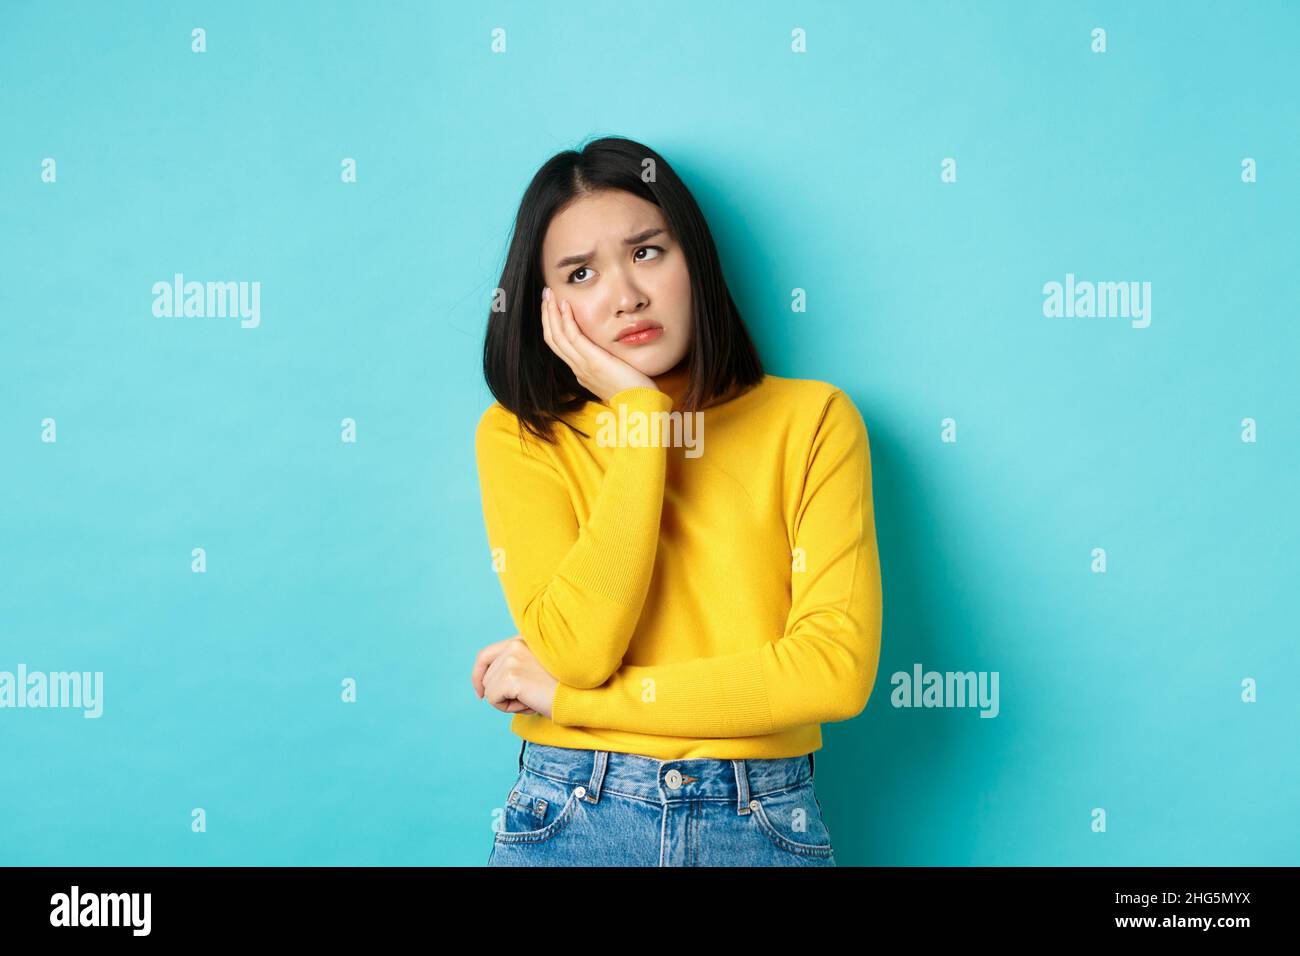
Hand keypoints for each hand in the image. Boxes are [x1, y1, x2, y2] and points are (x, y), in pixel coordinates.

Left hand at [471, 635, 558, 719]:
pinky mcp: (511, 677)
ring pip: (489, 689)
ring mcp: (512, 660)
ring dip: (506, 701)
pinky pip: (493, 700)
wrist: (578, 696)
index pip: (485, 655)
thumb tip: (485, 687)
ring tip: (530, 699)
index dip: (478, 676)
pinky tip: (527, 703)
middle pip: (485, 676)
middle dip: (500, 693)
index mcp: (521, 640)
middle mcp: (514, 645)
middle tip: (526, 698)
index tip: (481, 693)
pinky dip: (507, 708)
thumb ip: (514, 667)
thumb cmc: (561, 687)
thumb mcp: (535, 668)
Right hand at [541, 287, 656, 401]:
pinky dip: (566, 320)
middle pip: (553, 339)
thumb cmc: (635, 392)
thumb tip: (609, 350)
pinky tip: (566, 305)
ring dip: (551, 313)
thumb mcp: (616, 374)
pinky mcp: (594, 362)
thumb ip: (608, 361)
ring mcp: (583, 366)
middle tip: (545, 295)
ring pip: (557, 337)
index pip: (560, 346)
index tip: (552, 307)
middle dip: (547, 315)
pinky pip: (573, 338)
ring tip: (550, 294)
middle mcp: (578, 369)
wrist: (642, 406)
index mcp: (582, 372)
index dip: (552, 325)